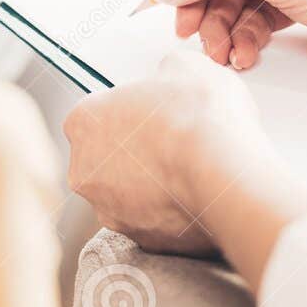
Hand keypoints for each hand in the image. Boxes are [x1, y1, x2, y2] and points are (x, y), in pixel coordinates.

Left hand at [63, 49, 298, 259]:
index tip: (150, 114)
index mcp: (83, 122)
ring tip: (188, 170)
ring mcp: (110, 209)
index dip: (126, 112)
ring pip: (126, 194)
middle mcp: (85, 170)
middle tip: (170, 142)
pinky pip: (151, 222)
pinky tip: (195, 195)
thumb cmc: (198, 118)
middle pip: (105, 158)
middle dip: (133, 152)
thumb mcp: (184, 67)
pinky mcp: (140, 239)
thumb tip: (173, 76)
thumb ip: (165, 73)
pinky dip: (169, 212)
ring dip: (150, 185)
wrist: (224, 171)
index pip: (94, 114)